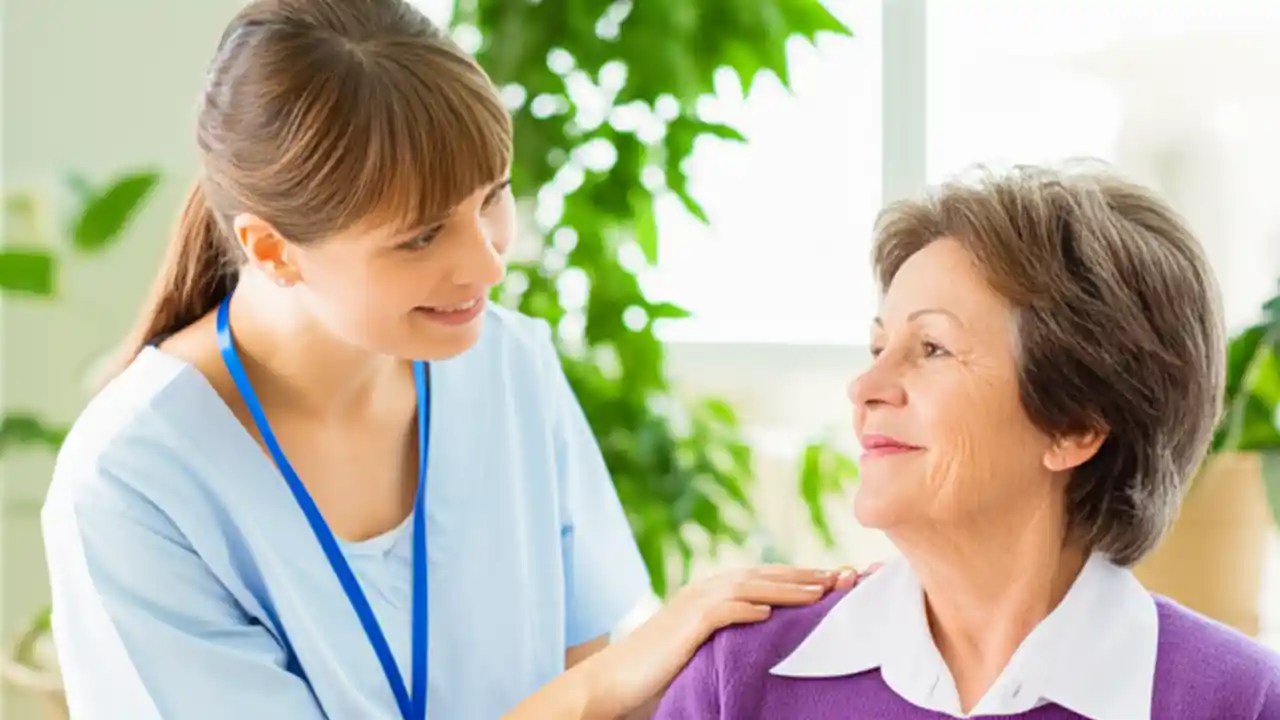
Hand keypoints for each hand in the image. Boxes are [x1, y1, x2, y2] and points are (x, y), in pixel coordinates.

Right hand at [580, 563, 876, 718]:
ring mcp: (694, 604)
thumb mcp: (705, 650)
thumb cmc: (659, 673)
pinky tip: (771, 612)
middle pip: (766, 576)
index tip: (839, 581)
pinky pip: (721, 611)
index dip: (803, 578)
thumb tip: (774, 635)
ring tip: (823, 592)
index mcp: (712, 594)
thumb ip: (735, 637)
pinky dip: (747, 608)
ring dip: (788, 588)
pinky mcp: (685, 624)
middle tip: (846, 577)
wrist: (614, 682)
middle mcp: (706, 591)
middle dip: (807, 575)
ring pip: (751, 587)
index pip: (766, 580)